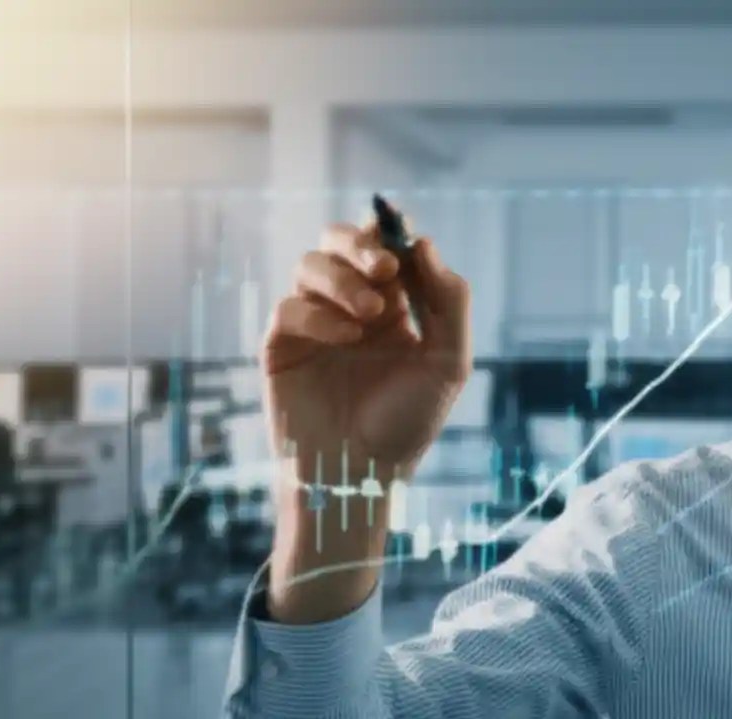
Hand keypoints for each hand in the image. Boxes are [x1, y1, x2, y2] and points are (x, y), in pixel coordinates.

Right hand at [260, 210, 470, 622]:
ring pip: (311, 264)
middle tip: (384, 266)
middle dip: (361, 243)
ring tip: (370, 313)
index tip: (402, 233)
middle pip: (340, 241)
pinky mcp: (282, 345)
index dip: (391, 230)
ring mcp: (314, 323)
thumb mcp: (449, 363)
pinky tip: (346, 337)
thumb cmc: (408, 424)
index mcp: (396, 306)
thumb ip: (450, 302)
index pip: (388, 247)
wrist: (362, 475)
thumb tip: (424, 242)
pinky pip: (289, 307)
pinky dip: (318, 313)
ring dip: (343, 278)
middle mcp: (352, 306)